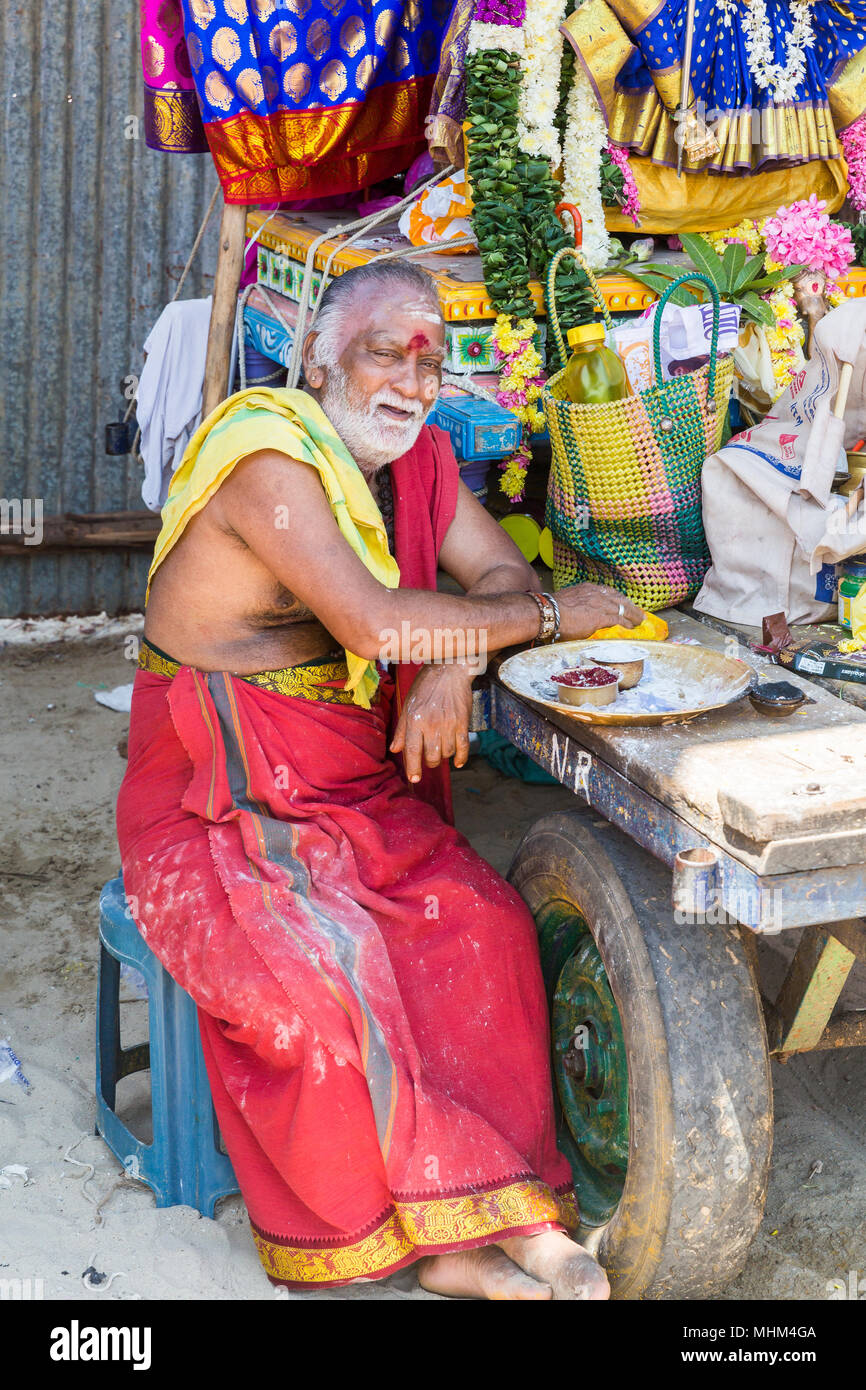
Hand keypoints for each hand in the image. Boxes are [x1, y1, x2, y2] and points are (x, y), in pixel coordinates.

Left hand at [390, 664, 474, 783]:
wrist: (449, 669)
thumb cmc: (426, 685)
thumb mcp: (408, 705)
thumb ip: (402, 729)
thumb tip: (395, 749)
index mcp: (415, 720)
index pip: (412, 751)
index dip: (413, 768)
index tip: (414, 778)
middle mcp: (432, 725)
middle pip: (431, 756)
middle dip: (429, 762)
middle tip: (428, 758)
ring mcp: (449, 724)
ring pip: (446, 753)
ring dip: (443, 756)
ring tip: (440, 749)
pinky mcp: (463, 722)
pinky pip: (463, 747)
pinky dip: (461, 758)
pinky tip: (457, 762)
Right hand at [554, 584, 642, 639]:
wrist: (548, 613)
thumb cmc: (551, 610)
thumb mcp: (568, 601)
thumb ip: (577, 605)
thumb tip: (577, 614)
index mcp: (588, 589)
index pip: (609, 592)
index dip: (617, 599)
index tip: (622, 603)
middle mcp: (596, 594)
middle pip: (619, 598)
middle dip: (630, 605)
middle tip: (637, 612)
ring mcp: (599, 605)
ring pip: (623, 608)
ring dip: (633, 615)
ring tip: (639, 620)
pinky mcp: (600, 617)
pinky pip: (619, 620)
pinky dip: (627, 624)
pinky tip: (631, 627)